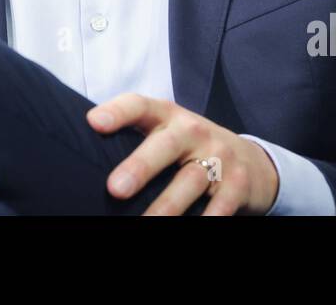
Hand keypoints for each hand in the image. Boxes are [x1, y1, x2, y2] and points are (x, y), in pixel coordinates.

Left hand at [86, 93, 279, 214]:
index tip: (93, 122)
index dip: (117, 111)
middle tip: (114, 188)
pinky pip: (219, 206)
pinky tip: (188, 230)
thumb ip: (135, 138)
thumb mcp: (168, 133)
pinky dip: (204, 220)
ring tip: (145, 225)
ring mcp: (219, 157)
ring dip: (166, 206)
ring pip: (190, 181)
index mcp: (168, 117)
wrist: (252, 163)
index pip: (140, 105)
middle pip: (165, 145)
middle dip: (141, 165)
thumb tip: (83, 155)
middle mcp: (193, 132)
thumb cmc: (192, 149)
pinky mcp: (238, 184)